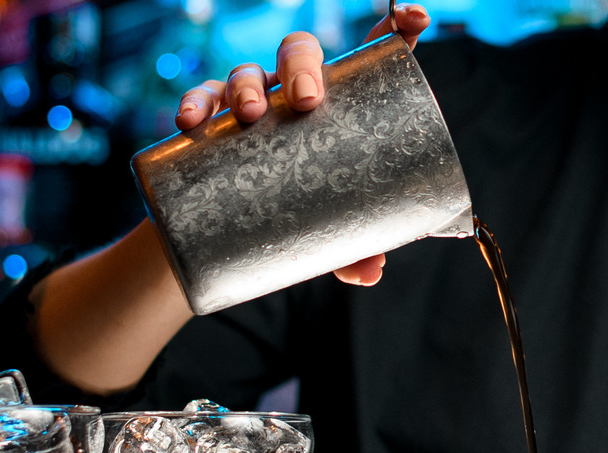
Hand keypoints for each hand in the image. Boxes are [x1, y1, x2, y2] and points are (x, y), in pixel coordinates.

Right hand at [171, 4, 431, 286]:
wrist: (230, 236)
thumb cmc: (298, 219)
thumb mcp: (332, 236)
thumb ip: (354, 250)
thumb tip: (369, 272)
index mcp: (336, 107)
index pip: (368, 58)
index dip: (393, 29)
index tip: (416, 19)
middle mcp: (292, 94)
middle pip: (300, 52)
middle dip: (302, 66)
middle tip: (307, 100)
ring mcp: (251, 104)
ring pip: (247, 71)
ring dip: (247, 84)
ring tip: (251, 115)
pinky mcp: (212, 125)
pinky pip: (199, 100)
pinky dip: (194, 105)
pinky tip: (191, 122)